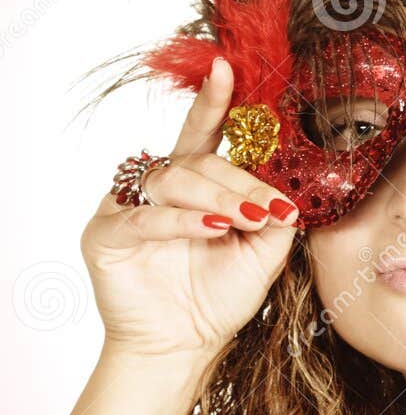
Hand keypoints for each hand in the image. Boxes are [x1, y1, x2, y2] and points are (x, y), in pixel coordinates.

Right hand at [80, 58, 299, 368]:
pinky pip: (143, 216)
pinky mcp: (105, 234)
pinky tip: (210, 228)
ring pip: (174, 181)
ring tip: (241, 220)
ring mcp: (127, 206)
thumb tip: (292, 190)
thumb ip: (275, 215)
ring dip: (216, 199)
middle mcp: (159, 187)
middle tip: (268, 208)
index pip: (205, 134)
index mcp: (196, 184)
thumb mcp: (264, 252)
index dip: (214, 101)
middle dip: (239, 183)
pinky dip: (180, 221)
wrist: (186, 345)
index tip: (228, 69)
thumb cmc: (220, 296)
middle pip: (199, 162)